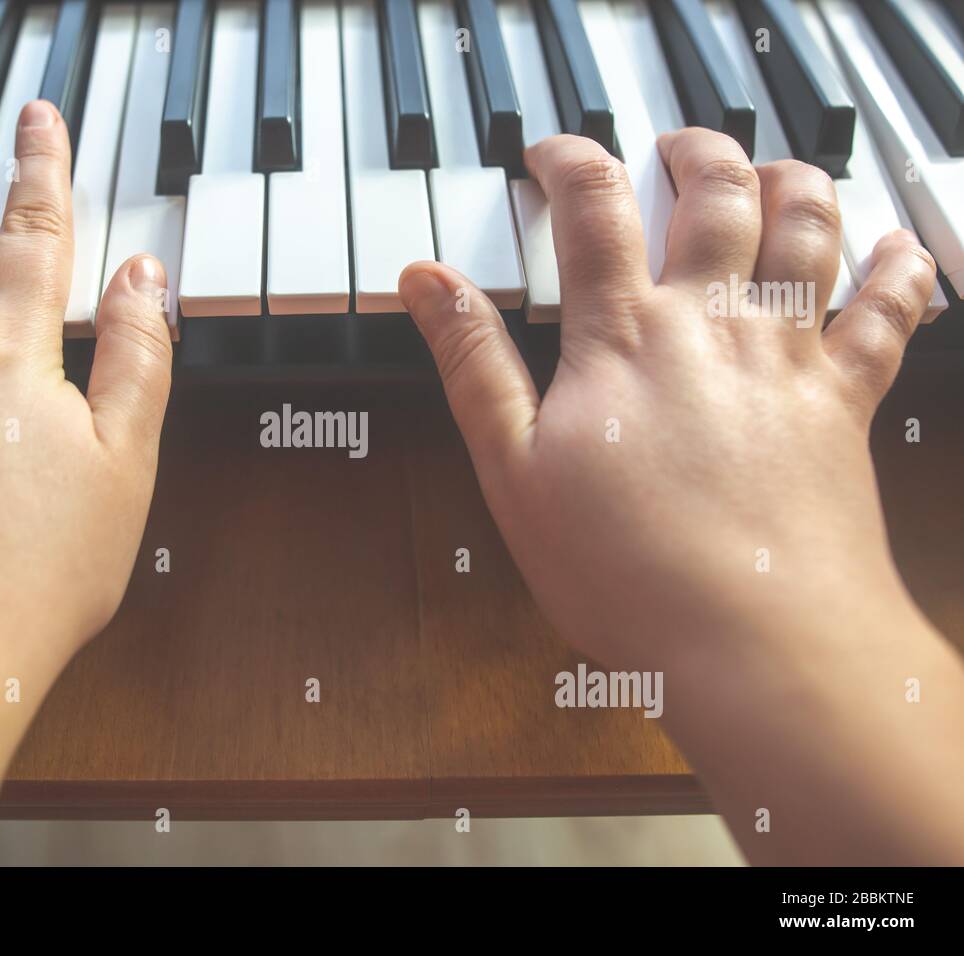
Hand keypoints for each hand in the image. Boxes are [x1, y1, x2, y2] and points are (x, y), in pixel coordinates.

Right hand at [400, 128, 963, 863]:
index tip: (551, 154)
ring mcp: (788, 358)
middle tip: (673, 147)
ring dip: (791, 179)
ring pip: (808, 225)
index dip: (568, 161)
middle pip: (716, 192)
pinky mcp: (845, 401)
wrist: (757, 641)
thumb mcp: (513, 470)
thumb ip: (473, 363)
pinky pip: (889, 312)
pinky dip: (897, 267)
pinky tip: (892, 246)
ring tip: (771, 170)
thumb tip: (427, 282)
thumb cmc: (628, 570)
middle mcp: (715, 324)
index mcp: (625, 338)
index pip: (595, 208)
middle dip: (692, 151)